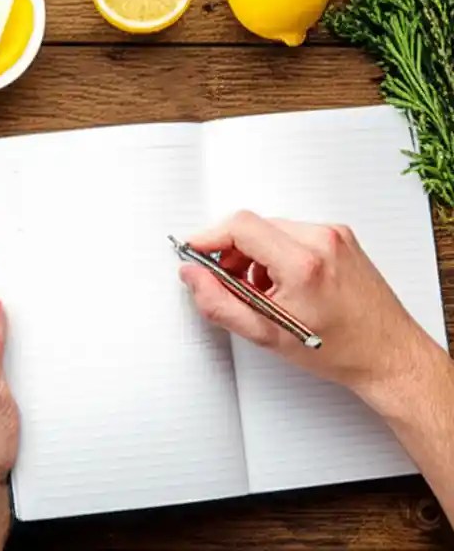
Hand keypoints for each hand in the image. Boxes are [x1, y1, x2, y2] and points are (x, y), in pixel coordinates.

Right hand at [180, 211, 442, 408]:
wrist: (388, 354)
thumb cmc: (341, 350)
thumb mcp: (266, 334)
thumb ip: (219, 303)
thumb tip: (192, 277)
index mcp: (304, 263)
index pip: (240, 226)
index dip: (208, 237)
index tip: (194, 251)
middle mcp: (323, 241)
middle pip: (253, 226)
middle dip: (231, 252)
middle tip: (227, 282)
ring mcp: (336, 236)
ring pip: (271, 229)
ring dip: (254, 254)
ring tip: (260, 290)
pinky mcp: (341, 238)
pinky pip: (292, 234)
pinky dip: (277, 254)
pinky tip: (282, 283)